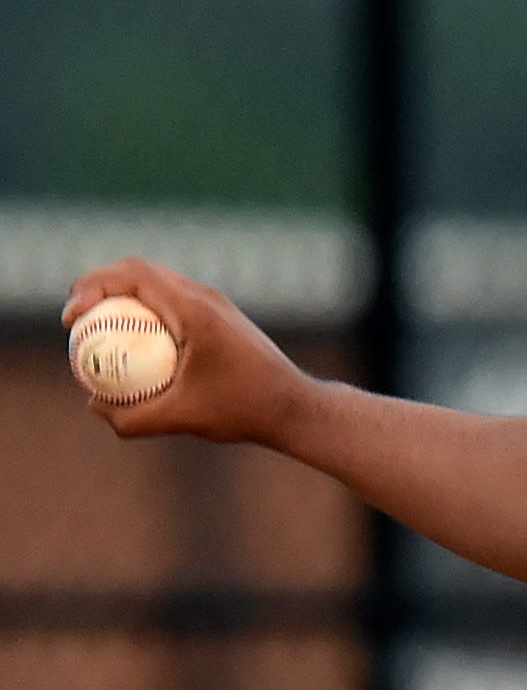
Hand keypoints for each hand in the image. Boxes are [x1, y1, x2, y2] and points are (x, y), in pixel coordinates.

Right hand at [61, 257, 309, 443]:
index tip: (70, 320)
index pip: (132, 273)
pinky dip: (143, 314)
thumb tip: (94, 404)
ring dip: (120, 298)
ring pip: (154, 284)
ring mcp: (213, 303)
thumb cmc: (243, 409)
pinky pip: (170, 303)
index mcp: (195, 308)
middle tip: (73, 322)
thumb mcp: (180, 418)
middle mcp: (204, 296)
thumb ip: (130, 417)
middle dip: (97, 287)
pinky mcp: (218, 316)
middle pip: (138, 271)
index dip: (91, 286)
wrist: (294, 405)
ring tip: (94, 332)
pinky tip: (130, 349)